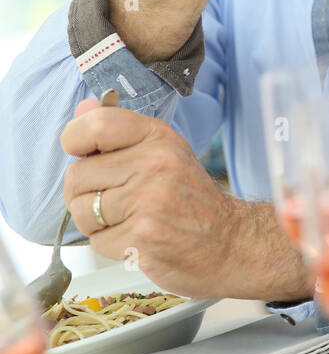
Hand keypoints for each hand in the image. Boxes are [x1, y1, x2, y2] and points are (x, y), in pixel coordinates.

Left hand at [61, 99, 243, 295]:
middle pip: (77, 175)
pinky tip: (136, 238)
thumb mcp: (163, 152)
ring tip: (127, 220)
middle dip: (85, 193)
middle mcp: (155, 164)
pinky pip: (97, 240)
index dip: (75, 139)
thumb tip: (82, 109)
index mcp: (158, 138)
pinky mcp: (143, 236)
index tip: (82, 152)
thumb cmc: (192, 200)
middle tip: (114, 200)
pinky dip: (111, 244)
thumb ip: (119, 131)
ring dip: (96, 222)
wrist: (228, 242)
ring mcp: (149, 201)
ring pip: (81, 211)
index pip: (96, 125)